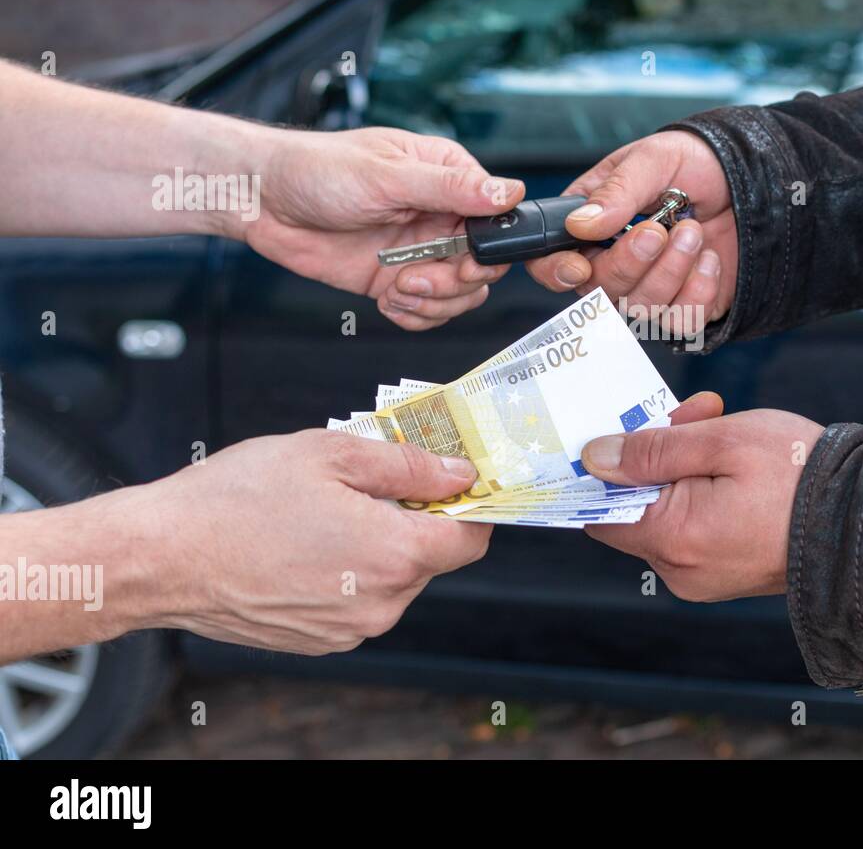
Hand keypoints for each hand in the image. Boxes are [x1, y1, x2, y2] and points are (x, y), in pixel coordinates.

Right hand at [132, 430, 492, 654]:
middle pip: (430, 556)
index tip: (457, 480)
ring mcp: (350, 629)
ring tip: (324, 511)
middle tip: (369, 481)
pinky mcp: (320, 641)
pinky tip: (304, 543)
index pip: (471, 537)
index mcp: (394, 554)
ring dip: (377, 543)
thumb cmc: (235, 501)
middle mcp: (380, 603)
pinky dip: (346, 571)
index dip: (471, 504)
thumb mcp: (331, 453)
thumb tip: (458, 473)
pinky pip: (358, 600)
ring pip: (393, 578)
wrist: (160, 558)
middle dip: (413, 516)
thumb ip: (408, 465)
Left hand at [244, 126, 525, 329]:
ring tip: (396, 287)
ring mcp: (420, 251)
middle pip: (483, 265)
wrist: (263, 202)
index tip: (463, 260)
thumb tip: (509, 191)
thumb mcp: (387, 176)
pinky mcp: (397, 280)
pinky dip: (413, 315)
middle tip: (416, 276)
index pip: (497, 219)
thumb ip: (450, 188)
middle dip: (454, 282)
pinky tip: (388, 299)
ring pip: (460, 295)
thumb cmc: (317, 170)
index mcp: (448, 178)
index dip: (487, 248)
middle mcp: (440, 216)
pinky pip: (427, 311)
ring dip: (432, 302)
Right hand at [525, 131, 738, 337]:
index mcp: (590, 224)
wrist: (752, 179)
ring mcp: (649, 288)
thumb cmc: (696, 161)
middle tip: (659, 229)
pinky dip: (698, 291)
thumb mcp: (654, 159)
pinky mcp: (685, 307)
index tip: (581, 263)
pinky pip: (679, 322)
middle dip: (630, 263)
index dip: (556, 271)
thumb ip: (616, 192)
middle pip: (597, 291)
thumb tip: (581, 225)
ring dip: (670, 271)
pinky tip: (709, 258)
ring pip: (639, 310)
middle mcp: (613, 262)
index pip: (551, 262)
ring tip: (692, 232)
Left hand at [579, 408, 824, 601]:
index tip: (630, 426)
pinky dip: (702, 492)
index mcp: (673, 539)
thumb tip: (595, 457)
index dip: (607, 466)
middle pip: (635, 506)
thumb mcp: (723, 440)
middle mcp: (680, 570)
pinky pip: (693, 528)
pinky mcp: (724, 574)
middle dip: (656, 454)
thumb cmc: (800, 475)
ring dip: (683, 467)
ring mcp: (703, 577)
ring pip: (666, 512)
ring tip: (723, 427)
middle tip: (699, 411)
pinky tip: (735, 463)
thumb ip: (653, 449)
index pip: (600, 509)